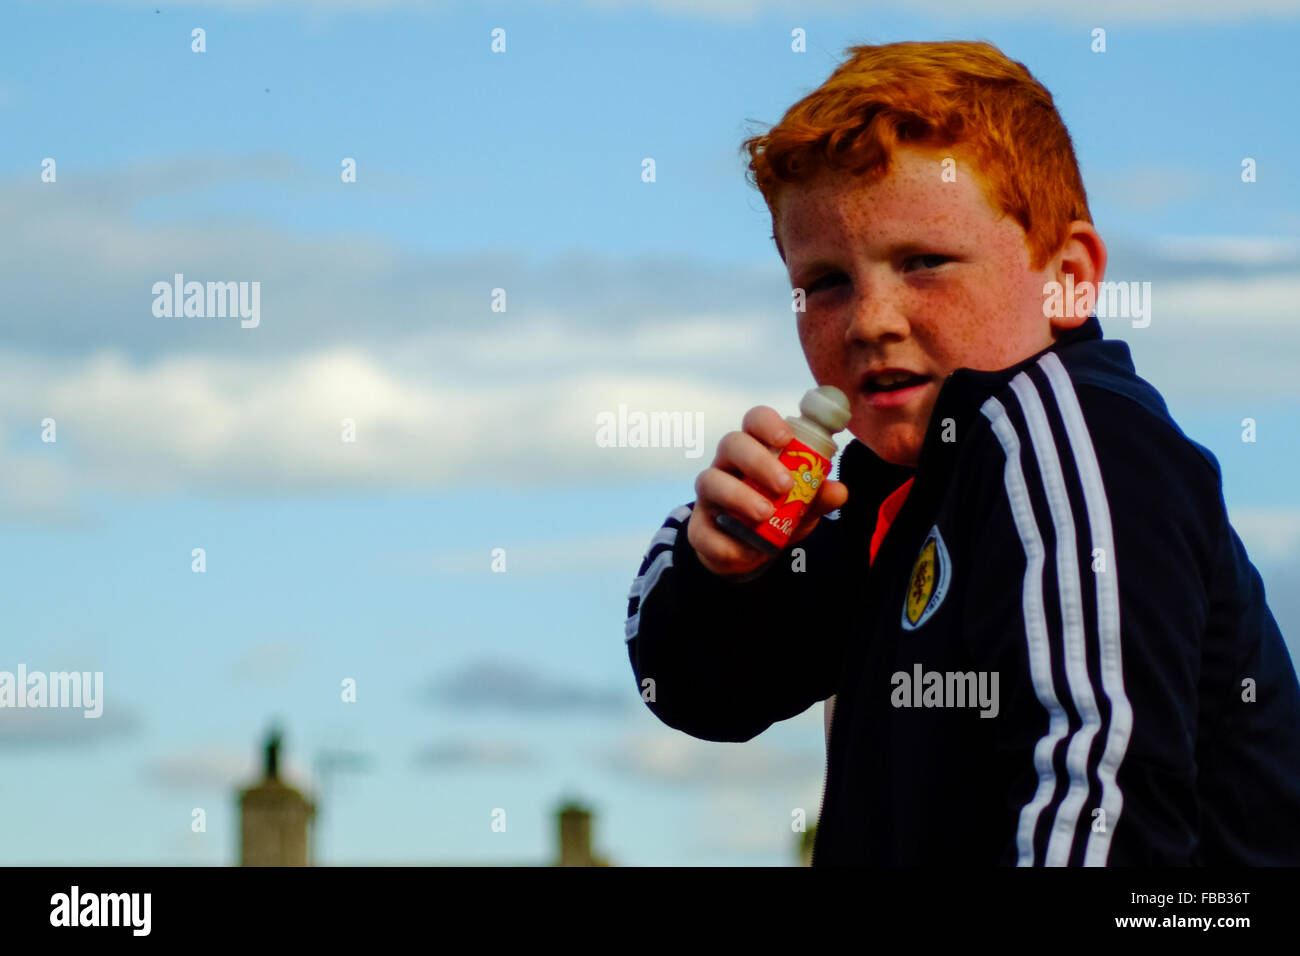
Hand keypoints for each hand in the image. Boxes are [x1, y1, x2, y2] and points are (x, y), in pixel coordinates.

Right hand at [687, 405, 847, 576]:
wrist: (751, 553)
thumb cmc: (778, 515)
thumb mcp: (803, 507)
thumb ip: (819, 497)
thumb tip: (838, 491)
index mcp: (756, 449)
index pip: (755, 420)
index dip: (768, 423)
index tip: (787, 439)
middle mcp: (728, 465)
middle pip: (732, 444)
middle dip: (758, 461)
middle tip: (785, 485)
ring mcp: (709, 494)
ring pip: (710, 480)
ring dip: (739, 496)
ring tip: (765, 515)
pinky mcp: (699, 527)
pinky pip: (703, 531)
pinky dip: (726, 542)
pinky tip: (746, 551)